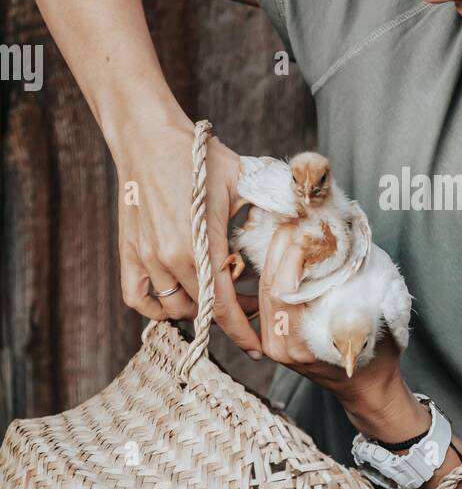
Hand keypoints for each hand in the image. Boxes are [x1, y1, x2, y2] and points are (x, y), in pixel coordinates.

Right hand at [114, 115, 261, 356]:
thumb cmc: (199, 157)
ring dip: (197, 309)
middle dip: (228, 316)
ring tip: (216, 293)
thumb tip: (306, 217)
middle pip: (202, 311)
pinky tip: (177, 297)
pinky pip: (139, 298)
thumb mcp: (244, 180)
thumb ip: (273, 204)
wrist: (149, 138)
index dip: (242, 332)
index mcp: (202, 246)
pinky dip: (157, 306)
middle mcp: (171, 259)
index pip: (224, 307)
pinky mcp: (128, 252)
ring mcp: (147, 258)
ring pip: (174, 308)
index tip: (257, 349)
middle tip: (248, 305)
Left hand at [257, 224, 404, 410]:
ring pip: (263, 290)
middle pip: (268, 288)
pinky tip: (285, 252)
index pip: (283, 294)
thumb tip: (346, 241)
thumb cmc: (376, 357)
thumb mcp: (373, 320)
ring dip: (274, 258)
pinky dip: (274, 272)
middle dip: (279, 250)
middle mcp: (279, 347)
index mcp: (301, 346)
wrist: (366, 388)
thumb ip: (357, 285)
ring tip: (289, 231)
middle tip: (293, 222)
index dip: (289, 259)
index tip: (304, 233)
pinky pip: (266, 299)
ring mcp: (271, 344)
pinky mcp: (271, 337)